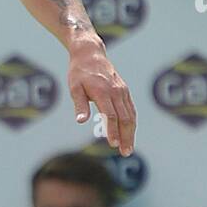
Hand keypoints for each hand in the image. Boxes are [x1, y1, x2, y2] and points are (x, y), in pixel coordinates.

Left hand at [68, 38, 136, 154]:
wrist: (90, 54)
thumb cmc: (79, 72)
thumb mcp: (74, 88)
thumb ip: (79, 105)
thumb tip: (81, 121)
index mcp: (103, 92)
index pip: (111, 115)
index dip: (113, 131)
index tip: (113, 144)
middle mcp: (116, 92)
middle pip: (125, 118)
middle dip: (126, 137)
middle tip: (125, 152)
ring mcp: (122, 91)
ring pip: (131, 115)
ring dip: (131, 132)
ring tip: (128, 148)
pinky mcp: (124, 90)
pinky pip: (131, 109)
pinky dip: (132, 122)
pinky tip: (130, 133)